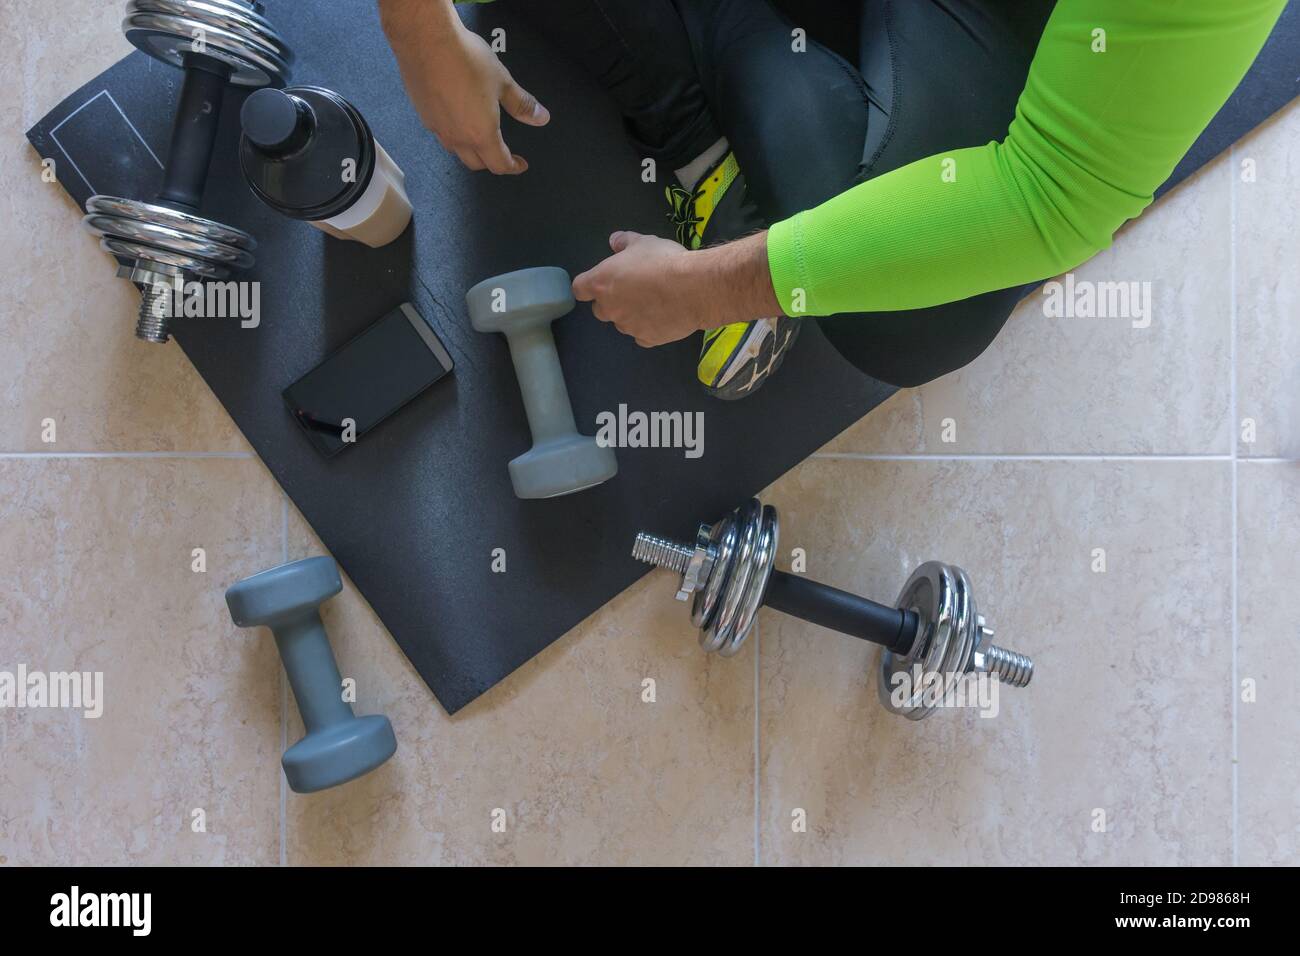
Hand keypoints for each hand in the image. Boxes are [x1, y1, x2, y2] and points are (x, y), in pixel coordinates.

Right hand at [382, 3, 548, 173]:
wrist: (426, 39)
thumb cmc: (463, 58)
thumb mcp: (503, 81)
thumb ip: (521, 104)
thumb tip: (539, 117)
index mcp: (481, 134)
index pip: (499, 164)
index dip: (513, 167)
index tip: (519, 164)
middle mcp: (457, 137)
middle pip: (477, 163)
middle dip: (492, 162)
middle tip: (502, 152)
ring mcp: (437, 127)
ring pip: (457, 151)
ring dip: (471, 150)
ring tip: (480, 136)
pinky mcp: (423, 115)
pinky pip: (441, 133)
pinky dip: (453, 133)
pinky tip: (457, 117)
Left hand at [572, 231, 782, 346]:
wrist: (693, 289)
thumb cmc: (663, 261)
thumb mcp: (643, 242)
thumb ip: (625, 241)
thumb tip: (614, 240)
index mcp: (602, 282)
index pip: (579, 289)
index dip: (587, 286)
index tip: (599, 283)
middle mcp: (610, 308)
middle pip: (599, 310)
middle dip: (611, 302)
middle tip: (632, 290)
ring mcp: (628, 326)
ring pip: (622, 323)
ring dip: (631, 315)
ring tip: (654, 302)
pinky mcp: (647, 339)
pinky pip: (642, 335)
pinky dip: (648, 328)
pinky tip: (663, 317)